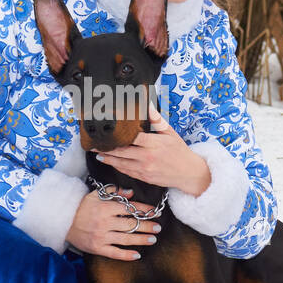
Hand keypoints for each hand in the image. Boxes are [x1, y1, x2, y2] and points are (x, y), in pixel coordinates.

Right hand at [65, 186, 161, 259]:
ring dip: (141, 239)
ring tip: (153, 239)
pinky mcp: (97, 248)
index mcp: (106, 208)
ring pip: (126, 239)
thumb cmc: (81, 207)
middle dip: (147, 226)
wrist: (63, 221)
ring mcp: (101, 236)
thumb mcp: (96, 195)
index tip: (155, 212)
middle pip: (131, 224)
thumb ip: (114, 192)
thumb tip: (131, 193)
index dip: (144, 210)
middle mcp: (105, 222)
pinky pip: (114, 253)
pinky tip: (137, 255)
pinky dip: (126, 255)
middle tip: (158, 227)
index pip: (130, 208)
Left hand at [92, 103, 210, 195]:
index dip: (118, 134)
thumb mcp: (170, 133)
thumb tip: (148, 105)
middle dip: (106, 148)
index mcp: (154, 144)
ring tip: (97, 153)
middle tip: (94, 144)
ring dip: (107, 159)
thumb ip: (157, 120)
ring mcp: (144, 168)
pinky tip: (110, 162)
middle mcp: (147, 157)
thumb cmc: (180, 151)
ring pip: (121, 163)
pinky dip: (116, 166)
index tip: (107, 130)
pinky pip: (126, 171)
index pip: (132, 137)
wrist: (188, 173)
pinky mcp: (144, 177)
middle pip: (122, 151)